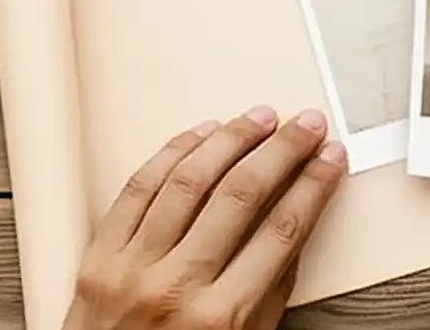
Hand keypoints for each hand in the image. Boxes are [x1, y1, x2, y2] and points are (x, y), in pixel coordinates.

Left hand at [63, 107, 346, 329]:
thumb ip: (271, 290)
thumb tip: (298, 224)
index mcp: (221, 318)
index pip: (282, 231)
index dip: (313, 186)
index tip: (331, 159)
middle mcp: (176, 288)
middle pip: (241, 195)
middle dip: (282, 150)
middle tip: (306, 125)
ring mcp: (132, 269)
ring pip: (187, 181)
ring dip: (231, 140)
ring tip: (259, 119)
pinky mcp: (98, 257)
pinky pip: (137, 189)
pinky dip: (172, 153)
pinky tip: (201, 135)